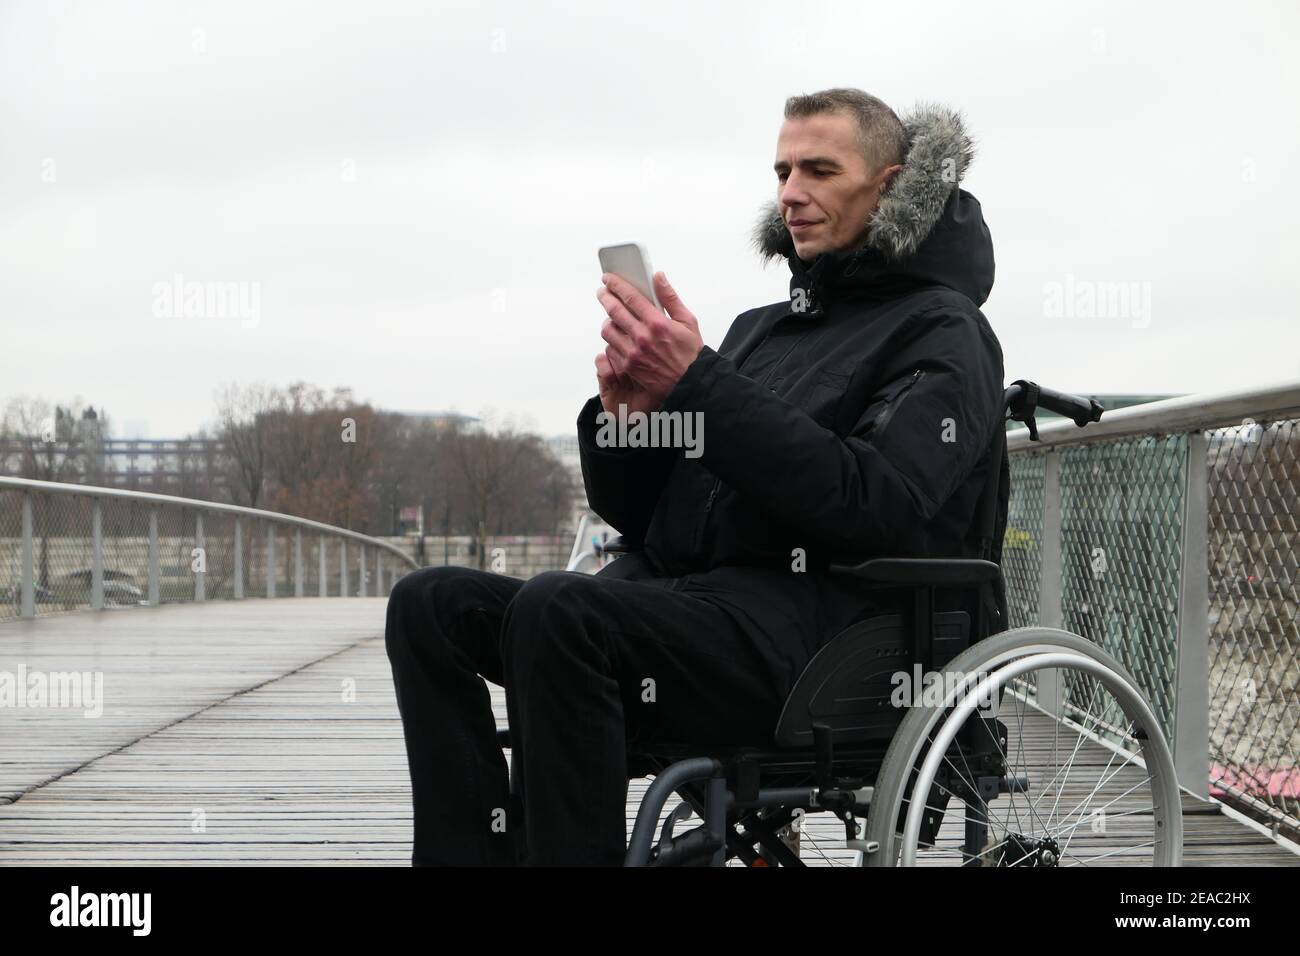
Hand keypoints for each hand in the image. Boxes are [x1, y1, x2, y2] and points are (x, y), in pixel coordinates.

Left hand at [595, 271, 703, 409]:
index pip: (630, 297)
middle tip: (603, 292)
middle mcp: (643, 337)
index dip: (616, 285)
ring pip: (608, 331)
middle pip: (614, 311)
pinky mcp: (628, 366)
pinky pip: (611, 349)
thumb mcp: (687, 321)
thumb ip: (670, 297)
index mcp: (657, 323)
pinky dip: (612, 341)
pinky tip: (618, 337)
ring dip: (608, 320)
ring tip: (612, 317)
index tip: (609, 278)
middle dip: (605, 297)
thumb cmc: (690, 353)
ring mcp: (633, 353)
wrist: (690, 383)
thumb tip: (658, 277)